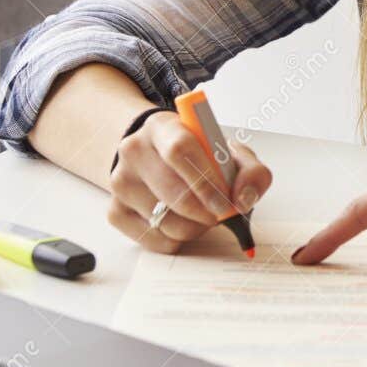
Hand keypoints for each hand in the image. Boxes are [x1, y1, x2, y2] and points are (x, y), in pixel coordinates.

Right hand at [107, 111, 270, 253]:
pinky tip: (183, 222)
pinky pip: (153, 239)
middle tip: (221, 214)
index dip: (207, 181)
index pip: (181, 150)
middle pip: (173, 192)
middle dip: (206, 212)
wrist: (157, 158)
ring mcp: (120, 181)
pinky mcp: (115, 211)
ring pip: (164, 221)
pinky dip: (177, 239)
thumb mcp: (231, 153)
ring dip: (195, 228)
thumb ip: (251, 172)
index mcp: (164, 127)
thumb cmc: (201, 157)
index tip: (226, 202)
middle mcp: (134, 150)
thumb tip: (243, 199)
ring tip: (203, 215)